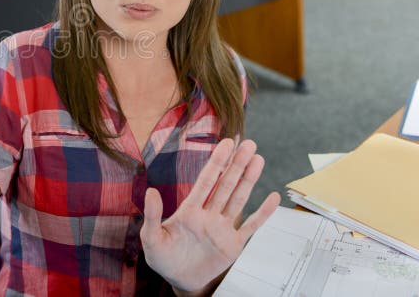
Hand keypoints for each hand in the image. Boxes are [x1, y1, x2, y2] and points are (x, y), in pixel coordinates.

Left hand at [140, 139, 279, 294]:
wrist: (179, 280)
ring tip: (258, 159)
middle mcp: (208, 214)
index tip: (227, 143)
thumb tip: (151, 191)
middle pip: (226, 185)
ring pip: (239, 199)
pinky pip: (251, 226)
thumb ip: (153, 215)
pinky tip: (272, 197)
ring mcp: (222, 228)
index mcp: (189, 210)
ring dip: (249, 180)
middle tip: (249, 143)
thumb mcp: (152, 238)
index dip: (217, 162)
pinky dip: (263, 213)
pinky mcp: (233, 245)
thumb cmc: (163, 258)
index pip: (206, 181)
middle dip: (237, 164)